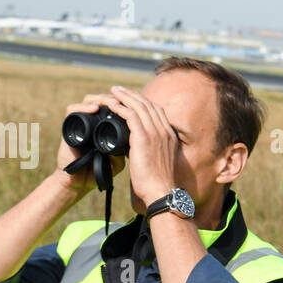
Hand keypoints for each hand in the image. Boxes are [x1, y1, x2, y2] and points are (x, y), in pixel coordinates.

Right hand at [53, 94, 125, 196]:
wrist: (79, 182)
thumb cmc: (97, 171)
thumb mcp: (117, 161)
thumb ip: (124, 150)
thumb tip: (132, 138)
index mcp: (104, 127)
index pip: (113, 107)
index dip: (123, 103)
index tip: (134, 106)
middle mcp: (92, 122)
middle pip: (102, 100)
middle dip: (114, 98)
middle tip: (124, 101)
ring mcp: (80, 123)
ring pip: (89, 101)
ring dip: (100, 99)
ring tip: (112, 103)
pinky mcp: (68, 127)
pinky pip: (72, 110)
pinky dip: (83, 107)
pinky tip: (95, 109)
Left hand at [106, 85, 178, 206]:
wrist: (160, 191)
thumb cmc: (157, 183)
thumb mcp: (158, 162)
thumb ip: (150, 151)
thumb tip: (135, 147)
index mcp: (170, 136)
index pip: (157, 112)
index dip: (143, 102)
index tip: (131, 99)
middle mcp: (165, 131)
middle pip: (148, 105)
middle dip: (133, 95)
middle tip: (119, 90)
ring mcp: (156, 133)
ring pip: (139, 107)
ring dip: (125, 97)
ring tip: (113, 92)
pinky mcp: (144, 137)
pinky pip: (131, 116)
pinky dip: (121, 108)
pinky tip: (112, 105)